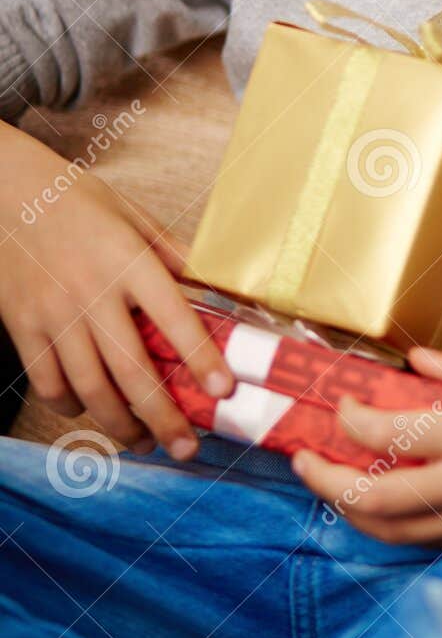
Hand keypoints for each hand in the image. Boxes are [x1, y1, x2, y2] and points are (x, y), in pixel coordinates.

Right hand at [0, 124, 233, 457]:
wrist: (7, 190)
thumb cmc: (78, 200)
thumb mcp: (134, 215)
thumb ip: (174, 254)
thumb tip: (219, 286)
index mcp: (128, 260)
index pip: (173, 316)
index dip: (201, 358)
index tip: (224, 391)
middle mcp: (92, 291)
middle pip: (131, 369)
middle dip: (163, 416)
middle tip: (188, 447)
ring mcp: (53, 312)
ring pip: (89, 387)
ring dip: (121, 424)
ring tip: (147, 442)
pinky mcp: (21, 325)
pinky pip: (47, 381)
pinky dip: (70, 405)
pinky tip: (91, 410)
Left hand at [291, 346, 441, 543]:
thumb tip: (415, 361)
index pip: (392, 438)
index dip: (351, 423)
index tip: (339, 405)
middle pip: (374, 501)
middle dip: (325, 482)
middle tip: (302, 459)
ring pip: (391, 532)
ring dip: (348, 512)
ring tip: (328, 486)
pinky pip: (422, 541)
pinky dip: (390, 526)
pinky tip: (380, 505)